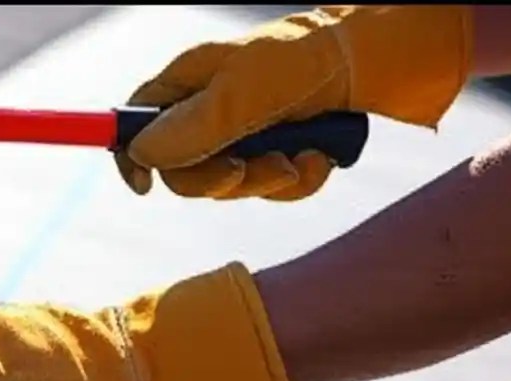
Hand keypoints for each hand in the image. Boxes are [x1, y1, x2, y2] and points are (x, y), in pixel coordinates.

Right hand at [115, 5, 472, 200]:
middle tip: (247, 170)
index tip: (144, 186)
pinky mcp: (283, 150)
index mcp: (190, 82)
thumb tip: (143, 154)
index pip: (136, 123)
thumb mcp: (244, 92)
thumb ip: (192, 127)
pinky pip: (272, 189)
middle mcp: (213, 109)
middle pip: (183, 169)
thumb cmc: (306, 61)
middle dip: (218, 179)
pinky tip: (319, 159)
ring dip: (267, 181)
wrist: (379, 61)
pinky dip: (298, 181)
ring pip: (232, 185)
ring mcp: (248, 132)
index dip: (131, 155)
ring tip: (299, 157)